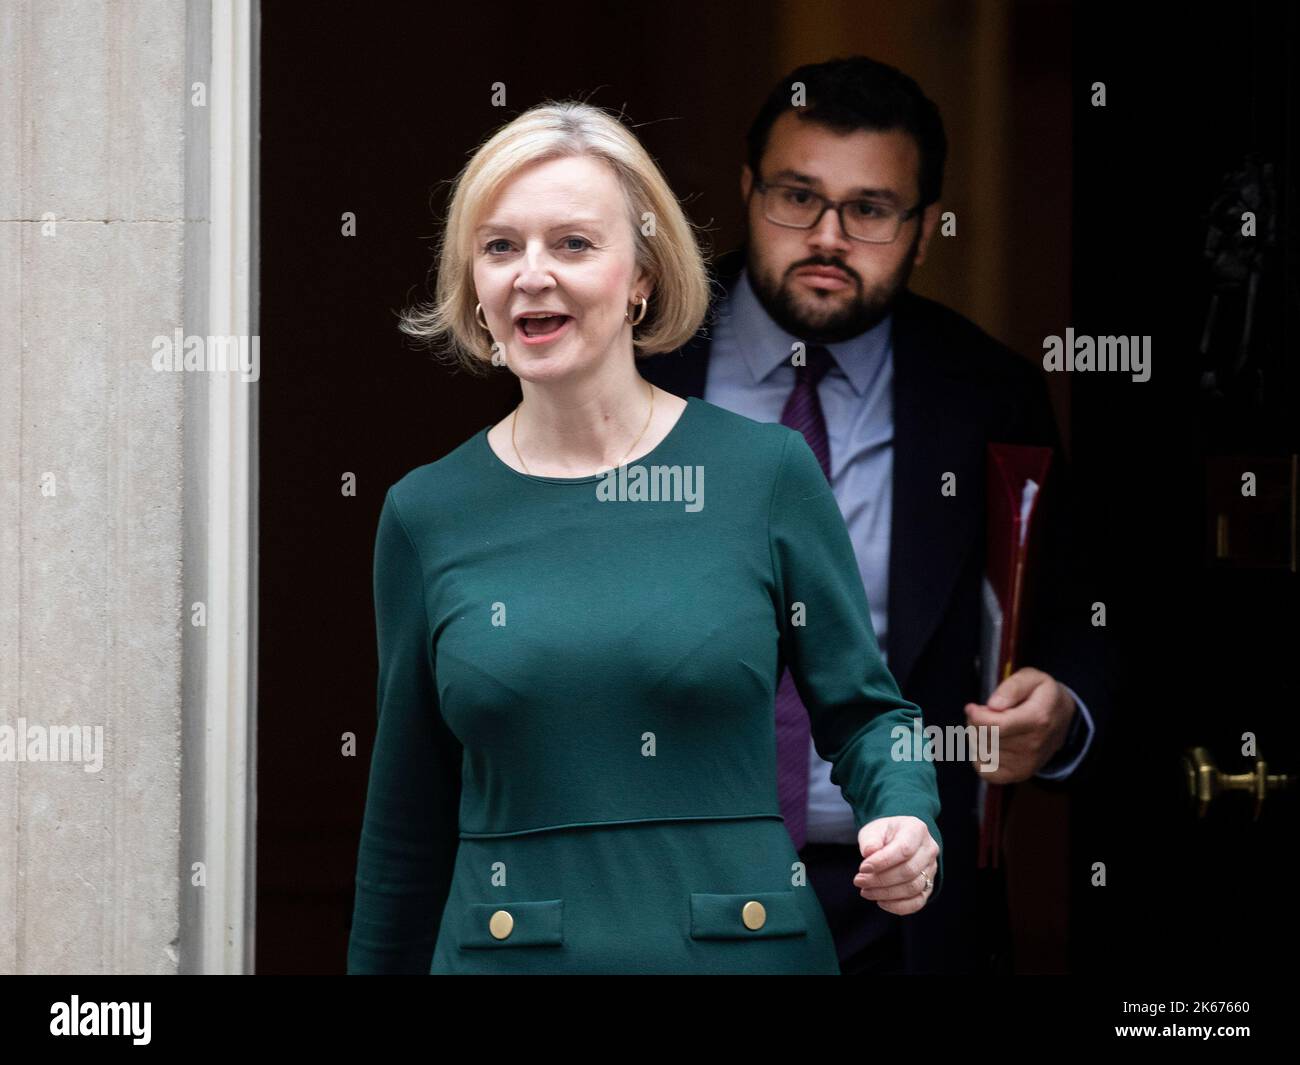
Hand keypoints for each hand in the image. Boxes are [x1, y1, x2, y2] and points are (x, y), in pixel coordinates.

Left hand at [855, 815, 938, 914]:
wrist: (896, 839)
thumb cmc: (884, 834)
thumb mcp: (873, 830)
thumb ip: (870, 840)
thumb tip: (869, 853)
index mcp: (916, 830)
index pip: (904, 850)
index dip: (882, 862)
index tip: (862, 868)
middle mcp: (929, 850)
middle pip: (909, 871)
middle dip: (881, 880)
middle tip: (859, 881)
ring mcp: (931, 869)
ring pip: (913, 888)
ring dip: (886, 894)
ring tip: (865, 891)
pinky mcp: (928, 886)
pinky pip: (917, 902)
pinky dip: (898, 906)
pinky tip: (880, 902)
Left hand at [964, 666, 1075, 782]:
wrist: (1063, 721)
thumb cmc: (1042, 696)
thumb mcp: (1033, 678)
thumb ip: (1012, 687)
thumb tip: (993, 705)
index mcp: (1037, 719)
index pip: (995, 726)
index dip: (976, 716)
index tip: (972, 707)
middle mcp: (1033, 745)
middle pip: (985, 738)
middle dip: (975, 723)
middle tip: (983, 713)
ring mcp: (1026, 763)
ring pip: (982, 752)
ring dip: (977, 737)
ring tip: (988, 726)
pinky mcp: (1018, 775)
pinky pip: (985, 770)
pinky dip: (979, 757)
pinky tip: (986, 743)